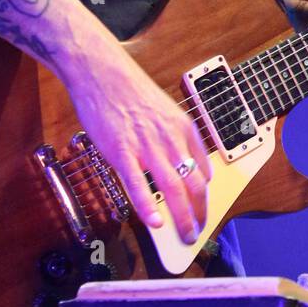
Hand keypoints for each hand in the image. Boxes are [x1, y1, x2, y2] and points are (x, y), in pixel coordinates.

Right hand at [64, 52, 211, 244]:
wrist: (101, 71)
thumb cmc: (129, 90)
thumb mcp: (163, 110)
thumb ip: (173, 137)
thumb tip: (179, 164)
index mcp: (183, 127)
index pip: (204, 169)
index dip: (205, 195)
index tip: (202, 209)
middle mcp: (170, 138)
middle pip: (194, 184)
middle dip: (199, 213)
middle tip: (197, 231)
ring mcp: (146, 146)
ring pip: (173, 189)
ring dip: (182, 217)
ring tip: (184, 234)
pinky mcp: (121, 151)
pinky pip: (137, 185)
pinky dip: (148, 207)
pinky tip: (154, 223)